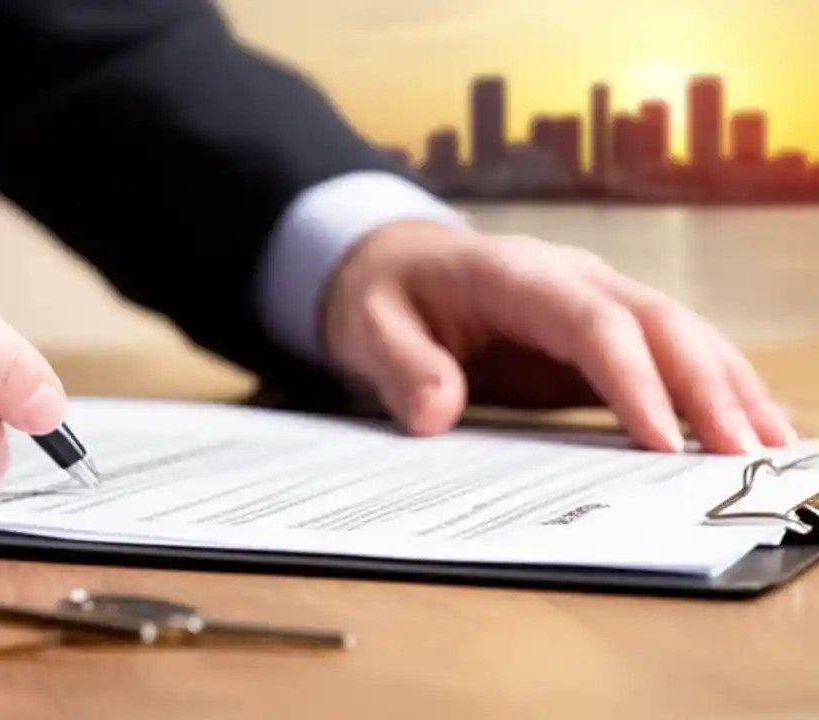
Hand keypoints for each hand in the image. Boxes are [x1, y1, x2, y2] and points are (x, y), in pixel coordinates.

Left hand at [322, 221, 794, 452]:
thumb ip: (401, 366)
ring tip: (771, 445)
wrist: (392, 261)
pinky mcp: (602, 329)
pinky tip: (748, 424)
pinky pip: (668, 351)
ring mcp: (593, 298)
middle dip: (705, 386)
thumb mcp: (368, 327)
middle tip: (744, 455)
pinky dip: (713, 384)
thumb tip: (433, 416)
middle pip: (656, 322)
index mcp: (514, 274)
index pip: (590, 321)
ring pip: (680, 331)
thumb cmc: (382, 294)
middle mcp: (570, 277)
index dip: (632, 379)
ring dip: (728, 385)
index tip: (660, 440)